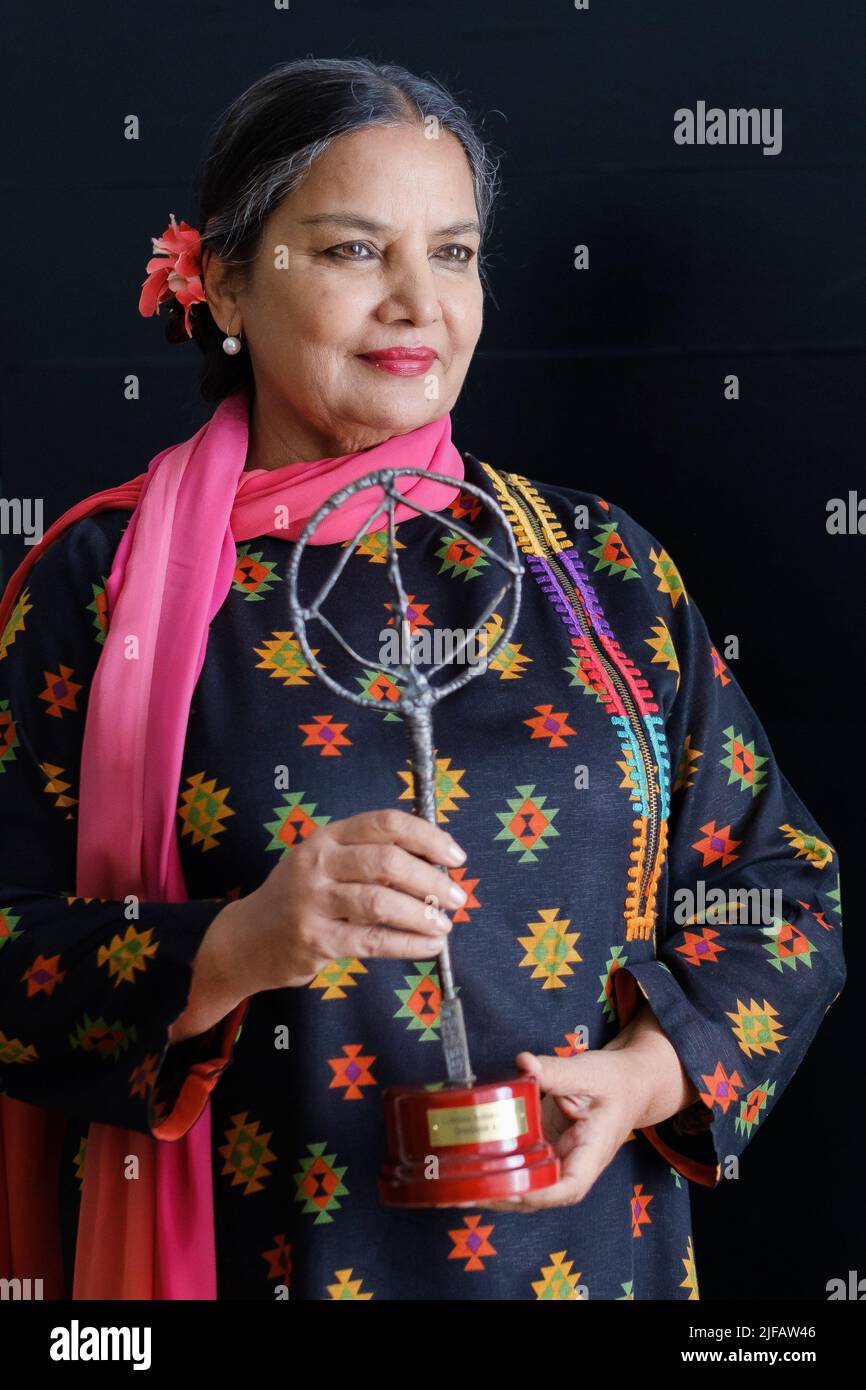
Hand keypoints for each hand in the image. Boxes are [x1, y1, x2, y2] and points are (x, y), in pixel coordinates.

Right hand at [169, 808, 469, 1040]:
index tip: (456, 856)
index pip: (385, 823)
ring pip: (381, 901)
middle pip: (387, 861)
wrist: (244, 939)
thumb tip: (435, 864)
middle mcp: (318, 862)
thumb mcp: (325, 861)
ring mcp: (313, 901)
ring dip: (422, 914)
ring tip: (445, 925)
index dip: (428, 837)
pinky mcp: (314, 939)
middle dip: (431, 879)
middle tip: (457, 897)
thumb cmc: (299, 897)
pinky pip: (372, 940)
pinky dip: (407, 944)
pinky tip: (428, 947)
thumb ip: (368, 856)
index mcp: (327, 836)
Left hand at [474, 1004, 700, 1212]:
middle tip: (467, 1191)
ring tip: (459, 1187)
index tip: (510, 1190)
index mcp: (593, 1151)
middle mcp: (574, 1165)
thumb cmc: (616, 1082)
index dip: (538, 1194)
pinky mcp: (546, 1150)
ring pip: (527, 1187)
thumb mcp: (589, 1072)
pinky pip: (522, 1168)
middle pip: (540, 1196)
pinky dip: (498, 1172)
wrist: (629, 1084)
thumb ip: (556, 1070)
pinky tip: (470, 1168)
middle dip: (504, 1198)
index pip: (568, 1187)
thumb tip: (525, 1063)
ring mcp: (559, 1160)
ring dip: (495, 1190)